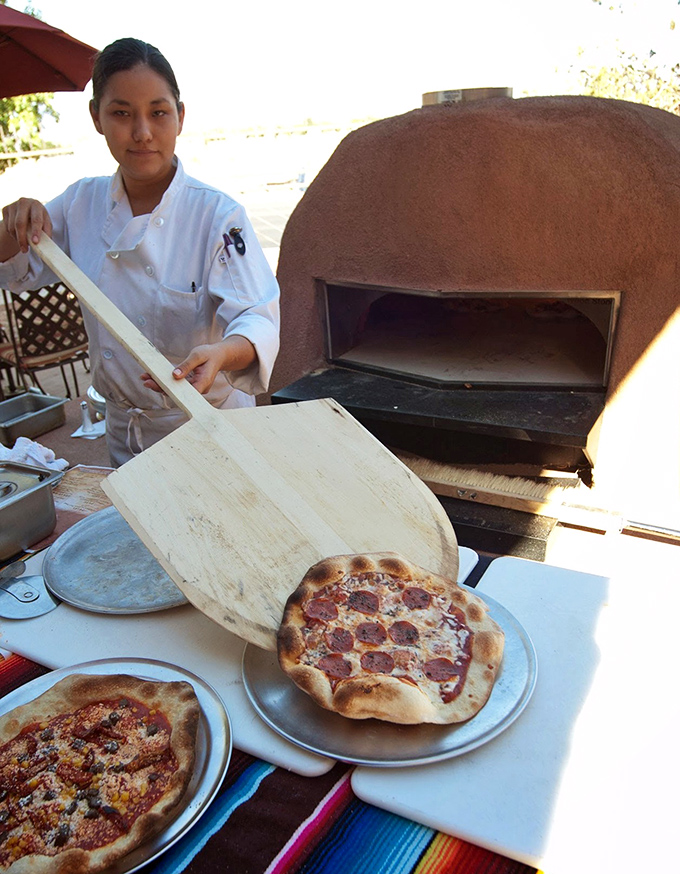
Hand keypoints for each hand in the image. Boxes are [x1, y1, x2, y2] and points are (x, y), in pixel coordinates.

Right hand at [0, 198, 51, 256]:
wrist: (27, 209)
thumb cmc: (40, 218)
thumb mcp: (46, 223)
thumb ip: (46, 232)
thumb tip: (46, 246)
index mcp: (37, 205)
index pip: (36, 219)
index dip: (35, 231)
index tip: (35, 242)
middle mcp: (24, 202)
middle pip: (20, 223)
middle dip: (22, 238)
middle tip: (25, 250)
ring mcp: (13, 205)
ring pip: (12, 227)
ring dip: (17, 239)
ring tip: (24, 244)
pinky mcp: (5, 209)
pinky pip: (7, 227)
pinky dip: (12, 235)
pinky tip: (18, 235)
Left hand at [141, 336, 255, 394]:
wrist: (218, 356)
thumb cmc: (209, 354)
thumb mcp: (198, 355)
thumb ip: (186, 366)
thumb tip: (174, 375)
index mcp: (203, 383)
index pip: (185, 392)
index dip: (170, 391)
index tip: (158, 387)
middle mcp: (198, 389)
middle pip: (177, 392)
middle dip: (160, 387)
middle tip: (146, 381)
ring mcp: (194, 388)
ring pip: (175, 390)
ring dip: (159, 384)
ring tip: (145, 378)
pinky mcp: (189, 385)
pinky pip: (175, 385)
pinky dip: (164, 380)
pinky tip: (152, 376)